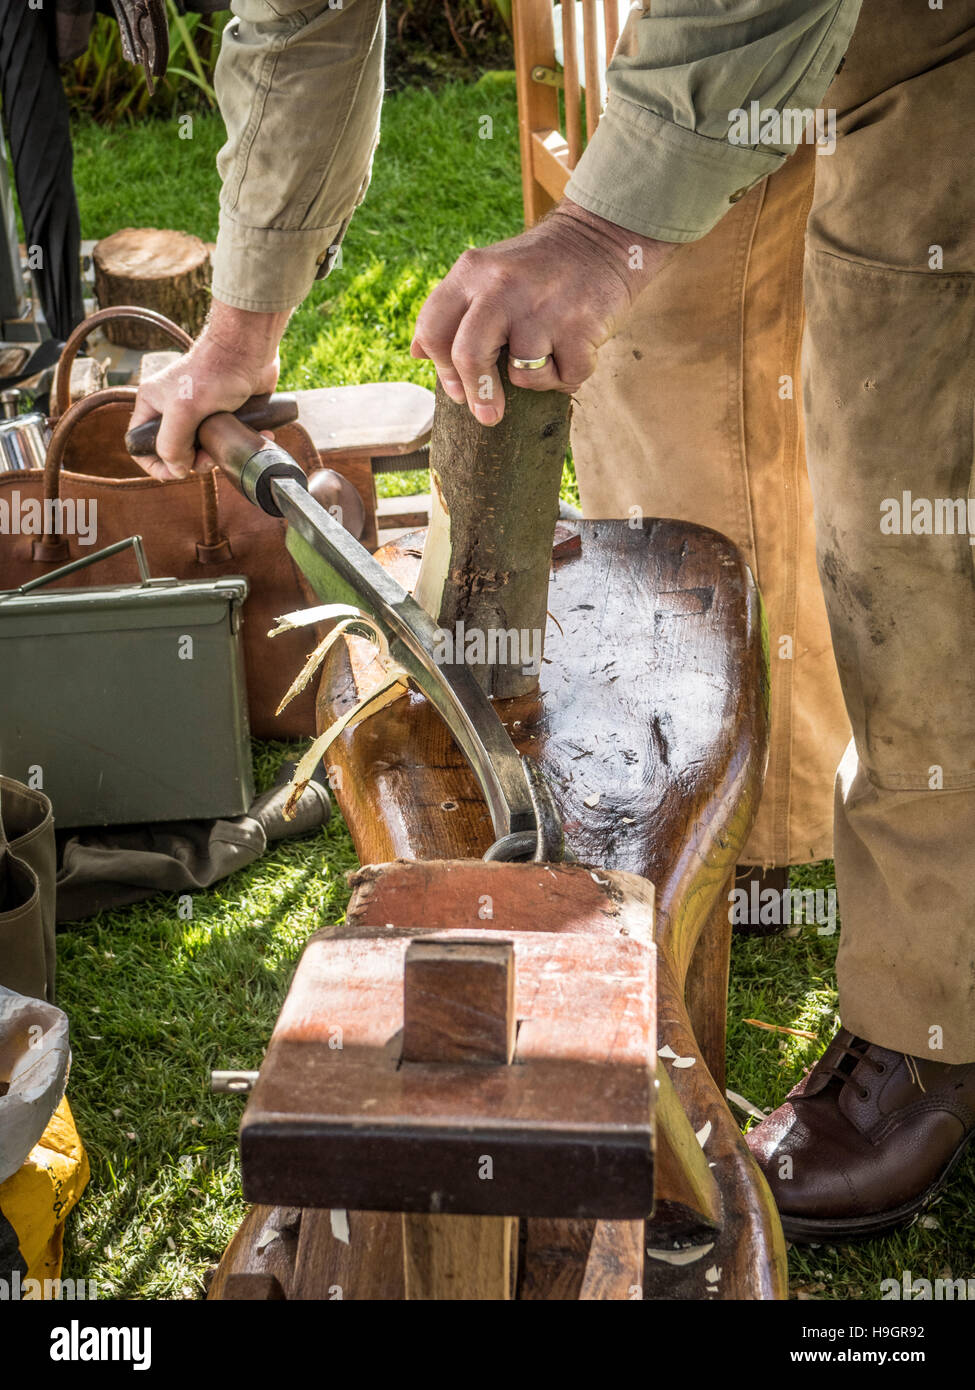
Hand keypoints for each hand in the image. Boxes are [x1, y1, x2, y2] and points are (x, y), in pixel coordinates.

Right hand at [128, 301, 290, 478]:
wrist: (247, 350)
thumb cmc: (212, 373)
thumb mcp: (183, 411)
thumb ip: (172, 444)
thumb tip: (177, 470)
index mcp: (153, 404)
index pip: (139, 443)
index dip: (154, 463)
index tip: (176, 472)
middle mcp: (173, 409)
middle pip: (175, 452)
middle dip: (194, 461)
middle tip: (209, 455)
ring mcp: (200, 412)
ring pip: (203, 449)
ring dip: (219, 454)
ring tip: (230, 444)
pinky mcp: (225, 413)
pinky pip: (227, 438)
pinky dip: (240, 441)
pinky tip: (258, 436)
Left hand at [411, 198, 674, 424]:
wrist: (601, 238)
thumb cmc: (538, 269)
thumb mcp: (487, 273)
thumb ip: (453, 310)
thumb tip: (416, 354)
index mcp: (472, 273)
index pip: (434, 330)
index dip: (441, 369)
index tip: (457, 391)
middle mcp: (502, 287)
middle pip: (469, 356)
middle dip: (477, 393)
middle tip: (488, 416)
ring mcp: (542, 308)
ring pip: (522, 375)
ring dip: (536, 379)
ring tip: (548, 353)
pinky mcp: (579, 327)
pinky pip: (565, 377)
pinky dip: (569, 375)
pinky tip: (574, 349)